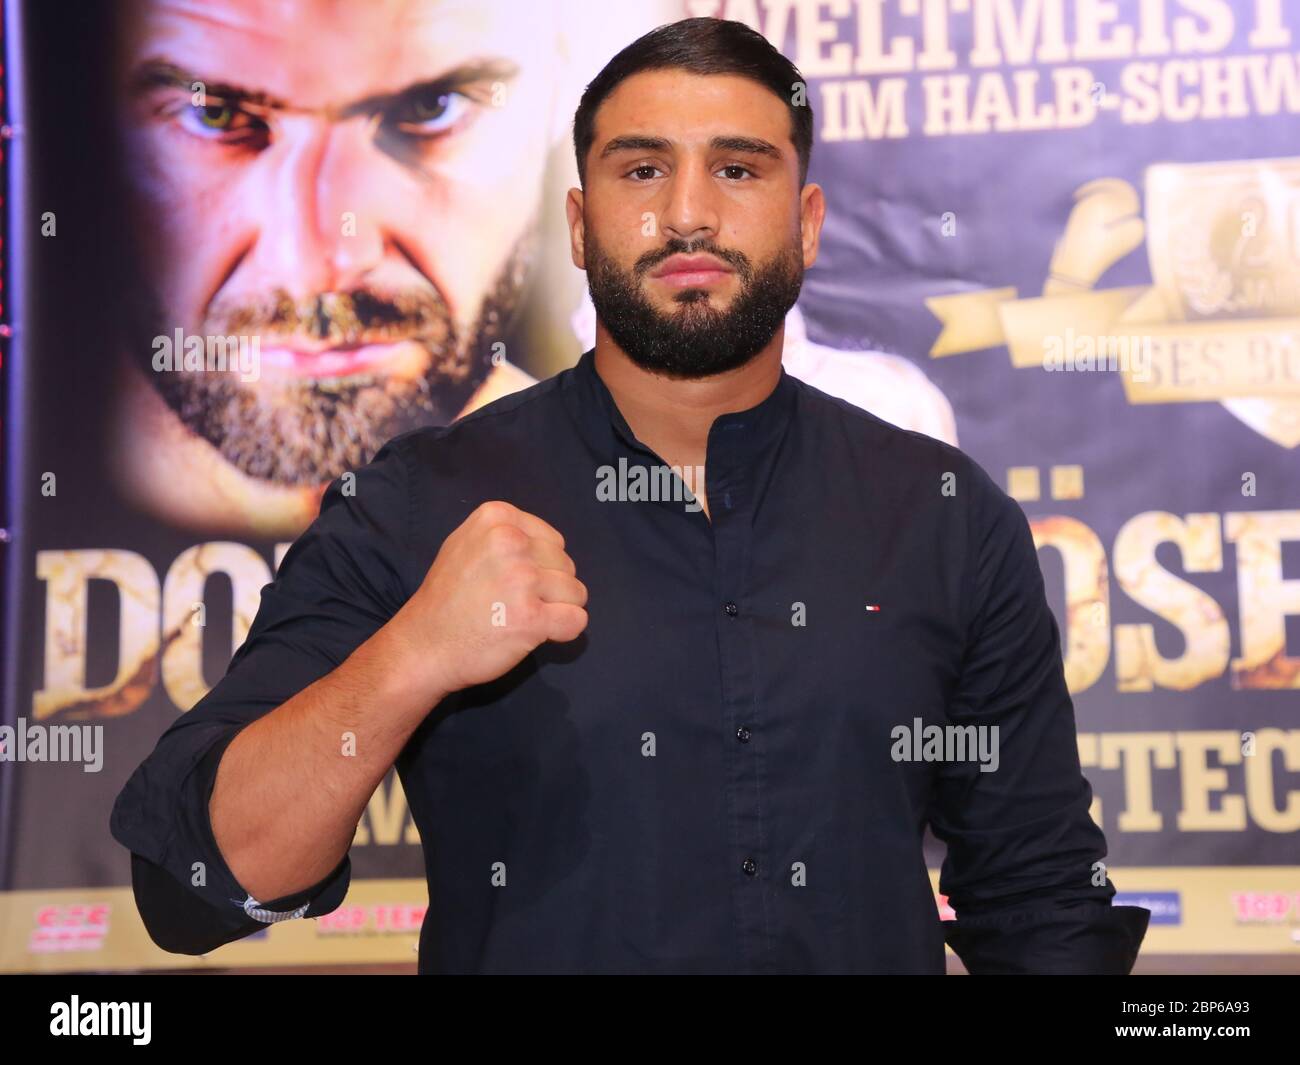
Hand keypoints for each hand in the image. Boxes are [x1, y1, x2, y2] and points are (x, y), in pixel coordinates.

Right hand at [391, 500, 587, 696]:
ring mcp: (522, 579)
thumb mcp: (465, 543)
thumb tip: (551, 545)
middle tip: (512, 604)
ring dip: (557, 610)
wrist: (423, 646)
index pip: (554, 541)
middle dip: (550, 588)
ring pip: (576, 593)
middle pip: (566, 565)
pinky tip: (536, 634)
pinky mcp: (531, 617)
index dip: (540, 566)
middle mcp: (511, 542)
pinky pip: (576, 621)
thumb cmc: (446, 599)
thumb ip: (504, 535)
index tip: (511, 582)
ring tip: (521, 618)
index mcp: (497, 518)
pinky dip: (564, 631)